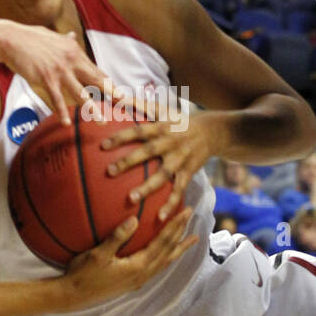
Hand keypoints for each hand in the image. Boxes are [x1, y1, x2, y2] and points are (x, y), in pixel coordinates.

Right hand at [0, 19, 113, 125]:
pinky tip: (66, 122)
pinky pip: (57, 98)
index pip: (95, 70)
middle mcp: (71, 60)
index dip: (108, 83)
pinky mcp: (45, 77)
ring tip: (101, 121)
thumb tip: (72, 34)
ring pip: (80, 92)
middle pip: (95, 79)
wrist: (10, 38)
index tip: (119, 93)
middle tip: (124, 103)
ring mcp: (59, 70)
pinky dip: (62, 111)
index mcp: (74, 50)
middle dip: (112, 93)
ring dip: (92, 109)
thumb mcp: (52, 37)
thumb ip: (65, 39)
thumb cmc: (30, 38)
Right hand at [62, 206, 199, 304]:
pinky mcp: (133, 282)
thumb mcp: (98, 254)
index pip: (162, 242)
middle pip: (168, 251)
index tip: (186, 212)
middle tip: (192, 218)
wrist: (73, 296)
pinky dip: (166, 256)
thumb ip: (117, 237)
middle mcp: (143, 274)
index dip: (175, 226)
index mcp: (137, 266)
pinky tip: (165, 252)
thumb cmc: (83, 274)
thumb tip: (134, 220)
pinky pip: (157, 267)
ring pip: (165, 261)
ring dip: (178, 248)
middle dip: (181, 234)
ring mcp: (139, 280)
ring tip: (190, 239)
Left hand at [102, 108, 226, 222]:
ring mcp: (180, 159)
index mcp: (161, 127)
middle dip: (129, 161)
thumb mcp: (163, 109)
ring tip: (131, 199)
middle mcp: (170, 142)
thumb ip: (139, 105)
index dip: (121, 136)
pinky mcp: (189, 172)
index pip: (138, 130)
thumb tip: (116, 98)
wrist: (213, 131)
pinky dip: (171, 203)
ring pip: (163, 174)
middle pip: (148, 152)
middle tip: (110, 171)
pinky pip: (179, 189)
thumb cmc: (179, 121)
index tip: (103, 145)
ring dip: (148, 187)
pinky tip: (159, 217)